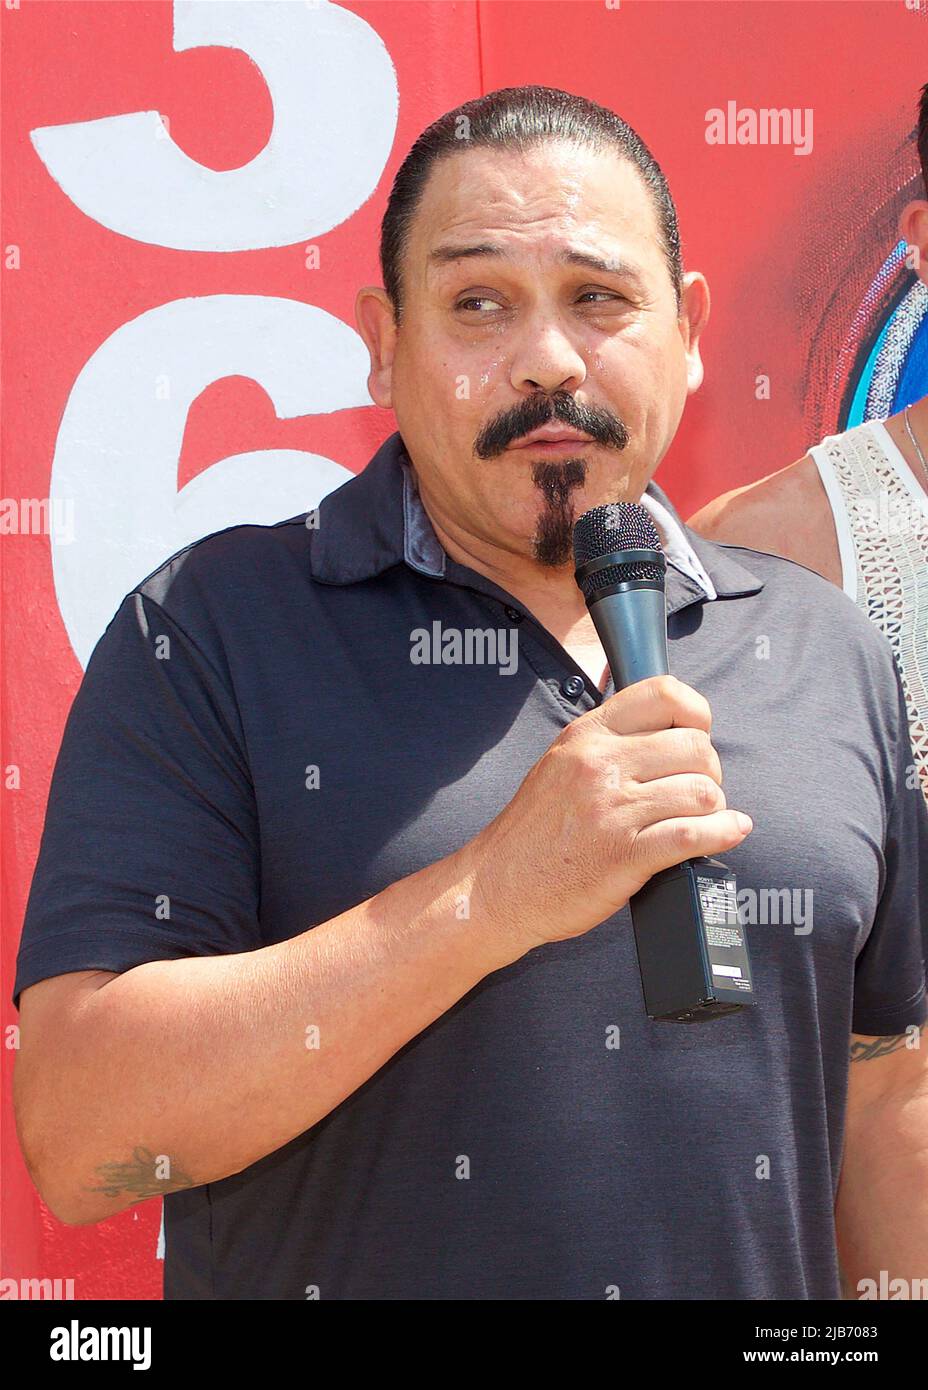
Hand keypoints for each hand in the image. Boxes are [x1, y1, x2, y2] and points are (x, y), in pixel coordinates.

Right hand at [468, 675, 751, 952]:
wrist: (498, 886)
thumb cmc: (534, 831)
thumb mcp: (561, 763)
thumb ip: (607, 741)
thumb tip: (668, 728)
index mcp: (587, 735)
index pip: (664, 694)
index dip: (696, 714)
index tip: (697, 736)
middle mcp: (600, 764)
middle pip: (695, 746)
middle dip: (709, 770)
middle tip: (695, 792)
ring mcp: (613, 809)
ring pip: (702, 790)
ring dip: (714, 807)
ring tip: (702, 818)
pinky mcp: (625, 854)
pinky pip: (694, 835)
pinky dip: (723, 834)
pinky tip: (729, 833)